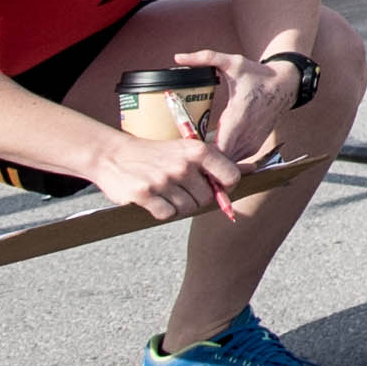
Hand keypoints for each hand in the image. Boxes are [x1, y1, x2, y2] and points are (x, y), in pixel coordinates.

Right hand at [79, 106, 246, 224]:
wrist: (113, 155)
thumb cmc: (155, 154)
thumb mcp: (187, 150)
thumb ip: (220, 162)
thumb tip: (254, 169)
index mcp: (197, 151)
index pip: (230, 177)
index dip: (225, 187)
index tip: (215, 187)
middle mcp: (182, 165)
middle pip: (206, 199)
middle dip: (195, 198)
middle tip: (179, 187)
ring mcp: (163, 180)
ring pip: (187, 209)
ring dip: (177, 205)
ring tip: (164, 190)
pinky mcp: (145, 195)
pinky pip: (167, 215)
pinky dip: (161, 211)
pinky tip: (153, 198)